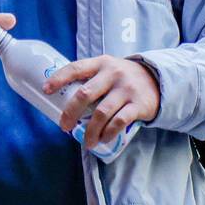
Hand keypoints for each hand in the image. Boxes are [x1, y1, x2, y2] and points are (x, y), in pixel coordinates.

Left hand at [42, 55, 159, 149]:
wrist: (158, 79)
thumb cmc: (123, 78)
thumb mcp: (108, 69)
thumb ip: (90, 78)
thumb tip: (62, 99)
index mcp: (101, 63)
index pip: (76, 68)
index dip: (59, 78)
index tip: (46, 90)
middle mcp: (113, 74)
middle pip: (85, 94)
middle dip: (71, 113)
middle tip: (64, 126)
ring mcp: (126, 89)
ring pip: (101, 113)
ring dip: (90, 131)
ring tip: (86, 141)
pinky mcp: (138, 104)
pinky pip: (119, 122)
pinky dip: (108, 133)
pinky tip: (103, 139)